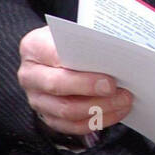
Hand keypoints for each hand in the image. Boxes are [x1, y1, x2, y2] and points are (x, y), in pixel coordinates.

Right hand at [17, 26, 133, 136]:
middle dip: (91, 91)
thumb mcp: (76, 29)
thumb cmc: (71, 39)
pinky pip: (71, 125)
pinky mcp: (47, 115)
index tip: (108, 78)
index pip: (55, 58)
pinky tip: (115, 112)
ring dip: (98, 109)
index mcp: (34, 47)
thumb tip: (120, 50)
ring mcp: (37, 98)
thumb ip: (90, 40)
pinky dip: (95, 121)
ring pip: (65, 111)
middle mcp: (30, 75)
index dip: (81, 72)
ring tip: (123, 101)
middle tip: (117, 90)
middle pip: (57, 87)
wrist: (59, 49)